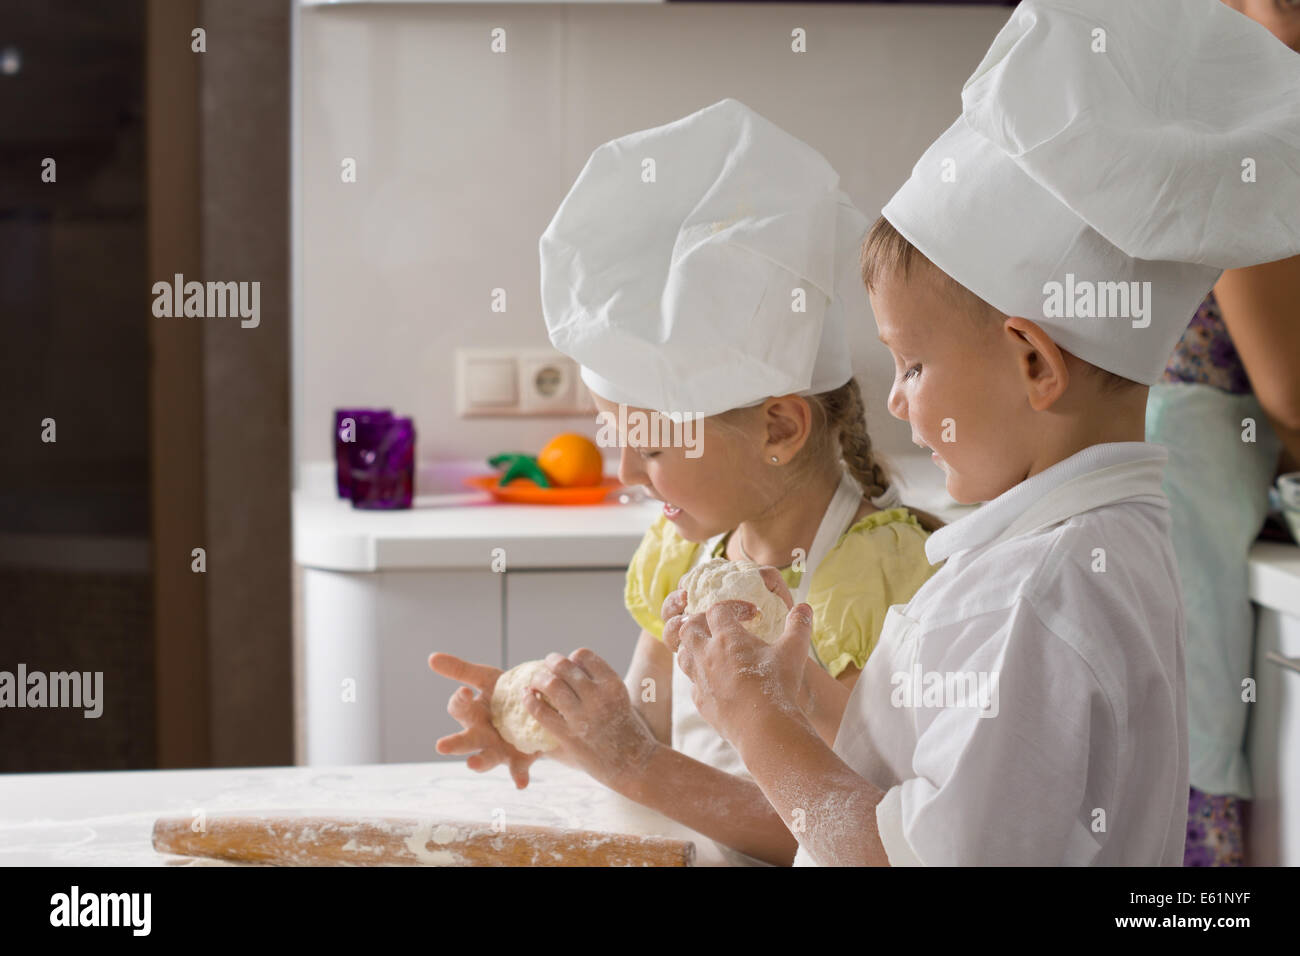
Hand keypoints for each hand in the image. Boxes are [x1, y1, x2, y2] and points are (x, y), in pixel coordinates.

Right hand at [428, 653, 539, 788]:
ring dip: (479, 762)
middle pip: (464, 740)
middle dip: (453, 744)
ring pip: (486, 758)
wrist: (538, 707)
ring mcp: (498, 749)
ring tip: (472, 764)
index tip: (465, 693)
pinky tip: (521, 783)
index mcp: (472, 714)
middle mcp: (481, 735)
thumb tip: (431, 657)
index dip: (460, 701)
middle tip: (441, 746)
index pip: (459, 708)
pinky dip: (518, 776)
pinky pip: (517, 770)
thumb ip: (461, 670)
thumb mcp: (485, 678)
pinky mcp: (519, 759)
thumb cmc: (504, 695)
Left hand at [520, 649, 659, 791]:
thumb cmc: (627, 730)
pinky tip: (526, 696)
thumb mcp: (619, 699)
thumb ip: (598, 686)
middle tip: (546, 666)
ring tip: (535, 681)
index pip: (583, 656)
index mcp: (612, 684)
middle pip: (564, 666)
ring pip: (551, 684)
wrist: (635, 764)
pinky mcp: (569, 736)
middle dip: (551, 662)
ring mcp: (583, 716)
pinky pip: (542, 712)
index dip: (571, 658)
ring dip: (539, 679)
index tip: (568, 665)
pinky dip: (530, 700)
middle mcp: (598, 696)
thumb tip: (570, 671)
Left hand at [661, 567, 812, 742]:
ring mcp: (700, 680)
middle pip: (687, 628)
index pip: (718, 610)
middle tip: (720, 628)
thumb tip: (804, 607)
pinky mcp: (701, 702)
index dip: (733, 607)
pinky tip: (717, 683)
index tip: (751, 615)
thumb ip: (798, 625)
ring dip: (693, 650)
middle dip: (700, 623)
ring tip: (712, 652)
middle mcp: (706, 655)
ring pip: (682, 656)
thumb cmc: (778, 685)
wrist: (763, 728)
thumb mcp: (794, 650)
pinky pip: (693, 685)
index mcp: (726, 638)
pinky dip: (701, 679)